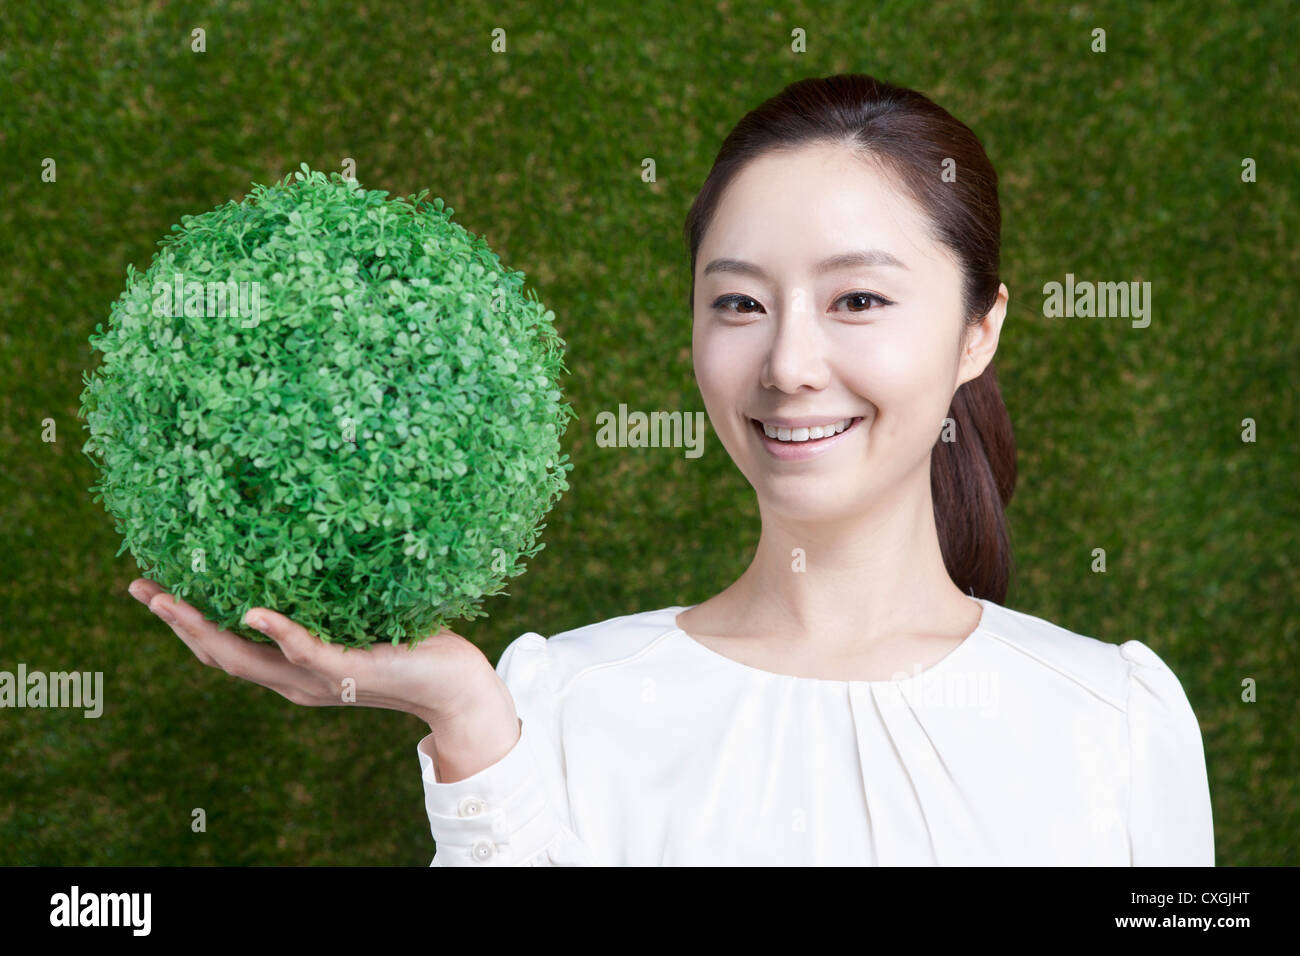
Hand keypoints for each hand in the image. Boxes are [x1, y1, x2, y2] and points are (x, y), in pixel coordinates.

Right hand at [129, 578, 510, 727]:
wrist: (455, 684)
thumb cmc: (410, 643)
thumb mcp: (356, 618)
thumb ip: (325, 599)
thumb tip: (301, 547)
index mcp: (291, 667)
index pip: (224, 647)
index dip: (183, 621)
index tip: (149, 586)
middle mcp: (295, 680)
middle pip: (219, 655)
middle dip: (175, 622)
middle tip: (139, 586)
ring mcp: (319, 680)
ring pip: (248, 659)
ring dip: (205, 628)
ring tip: (170, 598)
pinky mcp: (350, 673)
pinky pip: (308, 653)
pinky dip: (278, 633)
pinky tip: (253, 612)